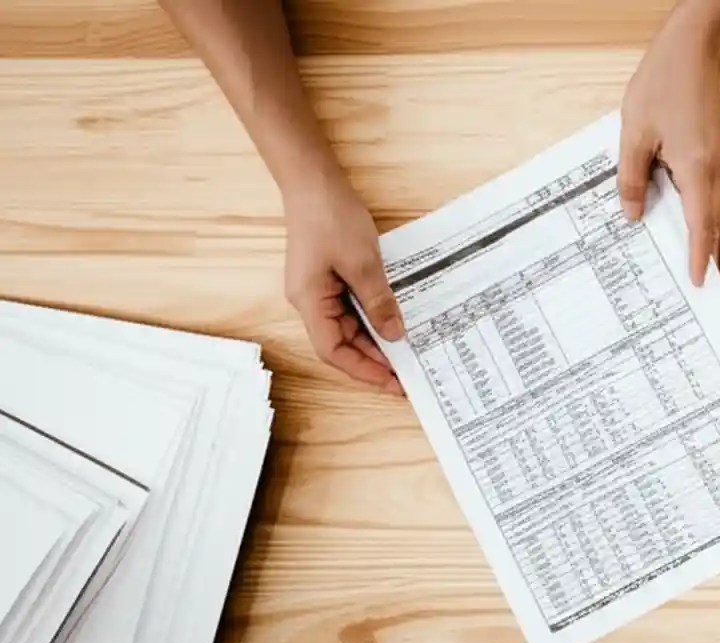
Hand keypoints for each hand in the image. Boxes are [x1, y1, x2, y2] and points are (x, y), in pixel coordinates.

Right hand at [283, 175, 404, 394]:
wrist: (314, 180)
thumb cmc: (330, 216)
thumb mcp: (362, 262)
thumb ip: (378, 302)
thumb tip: (394, 335)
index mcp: (309, 301)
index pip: (333, 351)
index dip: (362, 370)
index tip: (392, 383)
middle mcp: (311, 301)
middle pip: (341, 343)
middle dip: (374, 360)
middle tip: (408, 375)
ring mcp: (319, 289)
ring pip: (349, 326)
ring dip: (375, 340)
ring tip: (406, 354)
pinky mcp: (330, 278)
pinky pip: (353, 307)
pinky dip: (374, 317)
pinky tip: (396, 322)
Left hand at [619, 25, 719, 288]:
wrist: (690, 53)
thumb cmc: (662, 87)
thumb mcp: (633, 134)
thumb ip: (631, 179)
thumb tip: (632, 216)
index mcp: (697, 168)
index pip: (700, 224)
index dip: (698, 255)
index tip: (698, 281)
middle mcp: (717, 169)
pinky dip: (718, 217)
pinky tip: (710, 227)